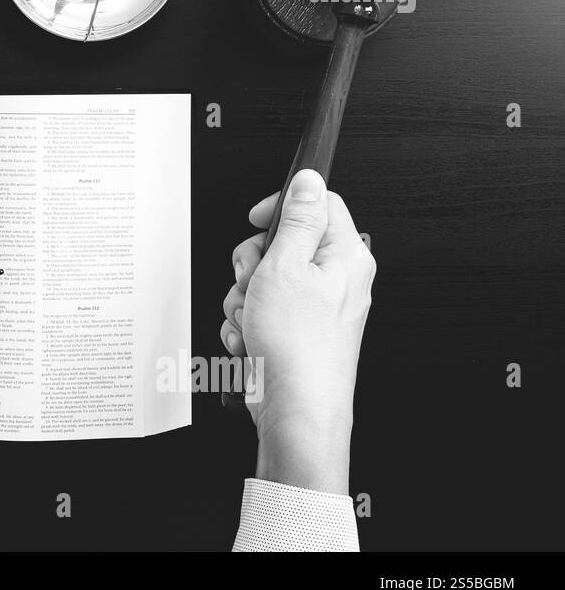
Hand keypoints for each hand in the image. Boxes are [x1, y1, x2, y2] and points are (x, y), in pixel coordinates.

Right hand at [220, 170, 374, 492]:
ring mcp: (315, 309)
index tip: (259, 223)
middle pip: (281, 243)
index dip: (281, 208)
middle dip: (253, 264)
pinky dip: (247, 323)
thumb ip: (298, 217)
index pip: (318, 204)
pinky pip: (260, 311)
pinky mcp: (294, 332)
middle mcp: (336, 281)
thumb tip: (309, 180)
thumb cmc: (299, 346)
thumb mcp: (286, 265)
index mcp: (345, 256)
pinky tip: (252, 338)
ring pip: (263, 280)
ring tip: (253, 318)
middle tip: (255, 282)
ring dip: (244, 298)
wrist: (295, 409)